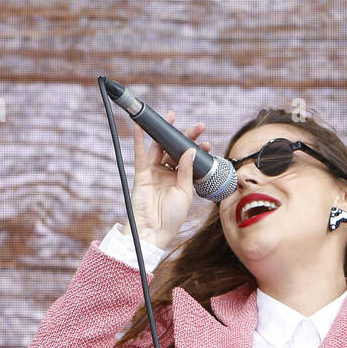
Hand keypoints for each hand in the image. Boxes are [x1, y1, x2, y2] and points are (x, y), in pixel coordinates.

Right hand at [128, 110, 212, 250]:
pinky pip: (140, 154)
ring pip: (160, 148)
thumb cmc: (172, 217)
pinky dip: (139, 140)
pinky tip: (141, 127)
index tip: (207, 143)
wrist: (153, 231)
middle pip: (175, 150)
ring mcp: (154, 173)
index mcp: (181, 180)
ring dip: (165, 132)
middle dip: (185, 137)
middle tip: (197, 126)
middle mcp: (168, 174)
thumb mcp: (185, 192)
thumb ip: (187, 171)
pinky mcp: (141, 174)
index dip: (197, 150)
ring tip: (171, 116)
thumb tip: (191, 150)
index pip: (190, 160)